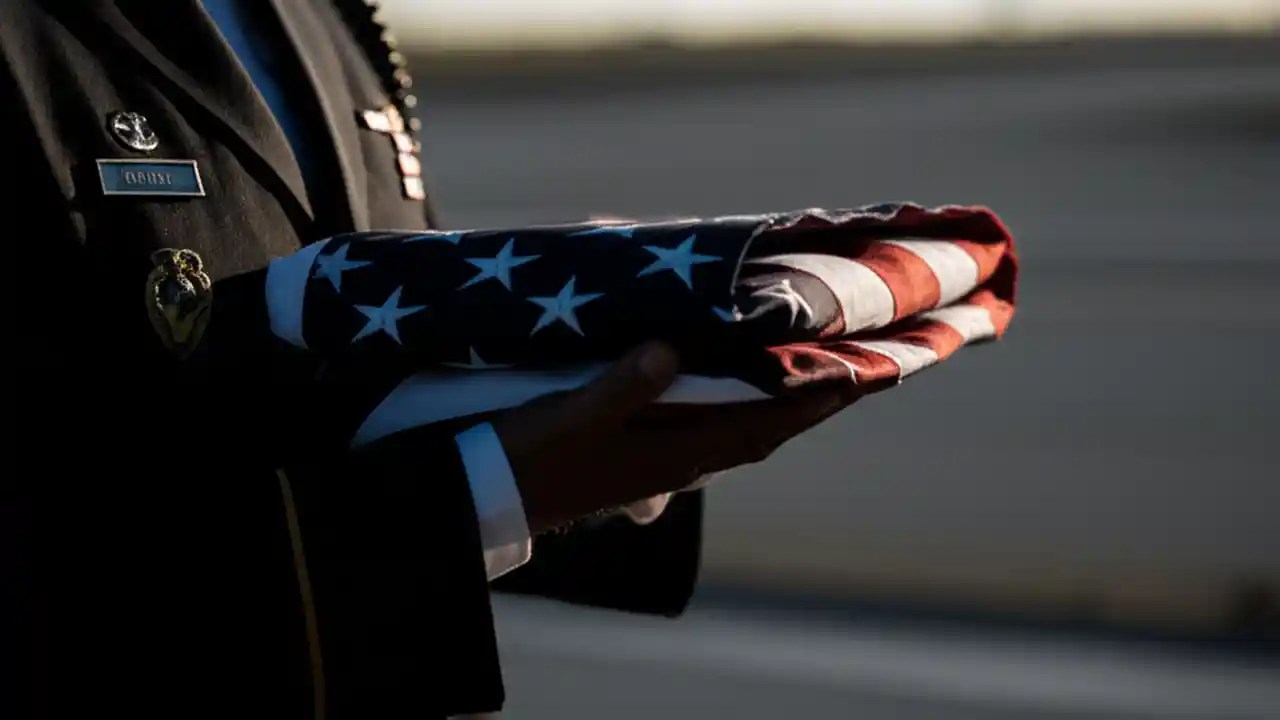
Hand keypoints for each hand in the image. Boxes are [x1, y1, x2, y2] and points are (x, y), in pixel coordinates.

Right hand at [493, 341, 858, 533]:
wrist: (487, 496)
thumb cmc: (532, 457)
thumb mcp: (571, 415)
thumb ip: (621, 386)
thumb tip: (669, 351)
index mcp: (674, 454)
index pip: (764, 424)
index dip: (817, 400)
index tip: (868, 375)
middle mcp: (678, 460)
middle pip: (763, 427)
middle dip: (812, 399)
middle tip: (858, 366)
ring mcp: (658, 459)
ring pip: (736, 428)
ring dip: (776, 401)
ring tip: (807, 368)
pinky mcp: (636, 453)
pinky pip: (705, 426)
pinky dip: (733, 403)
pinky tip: (726, 383)